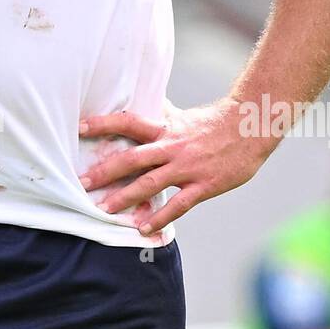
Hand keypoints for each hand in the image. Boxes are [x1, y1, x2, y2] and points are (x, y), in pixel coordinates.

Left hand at [78, 98, 269, 235]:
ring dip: (125, 197)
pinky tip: (143, 229)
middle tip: (81, 183)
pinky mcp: (204, 185)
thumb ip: (162, 113)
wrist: (251, 127)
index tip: (79, 127)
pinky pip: (178, 204)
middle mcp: (172, 147)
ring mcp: (187, 167)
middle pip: (132, 158)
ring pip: (151, 183)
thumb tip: (146, 99)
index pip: (128, 122)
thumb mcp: (183, 116)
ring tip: (104, 211)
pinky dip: (159, 217)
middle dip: (105, 171)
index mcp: (165, 129)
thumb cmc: (215, 122)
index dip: (103, 123)